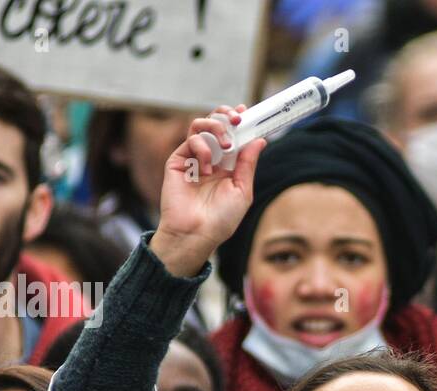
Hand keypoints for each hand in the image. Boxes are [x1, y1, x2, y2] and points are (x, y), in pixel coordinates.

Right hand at [148, 104, 265, 277]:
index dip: (238, 121)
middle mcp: (210, 158)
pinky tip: (206, 169)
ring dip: (216, 128)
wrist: (197, 233)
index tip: (246, 111)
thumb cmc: (221, 219)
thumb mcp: (242, 190)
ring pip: (200, 125)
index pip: (232, 135)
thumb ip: (248, 163)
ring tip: (225, 146)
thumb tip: (259, 140)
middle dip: (225, 116)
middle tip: (236, 119)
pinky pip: (191, 140)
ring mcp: (192, 158)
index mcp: (227, 165)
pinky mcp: (177, 160)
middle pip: (214, 124)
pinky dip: (203, 149)